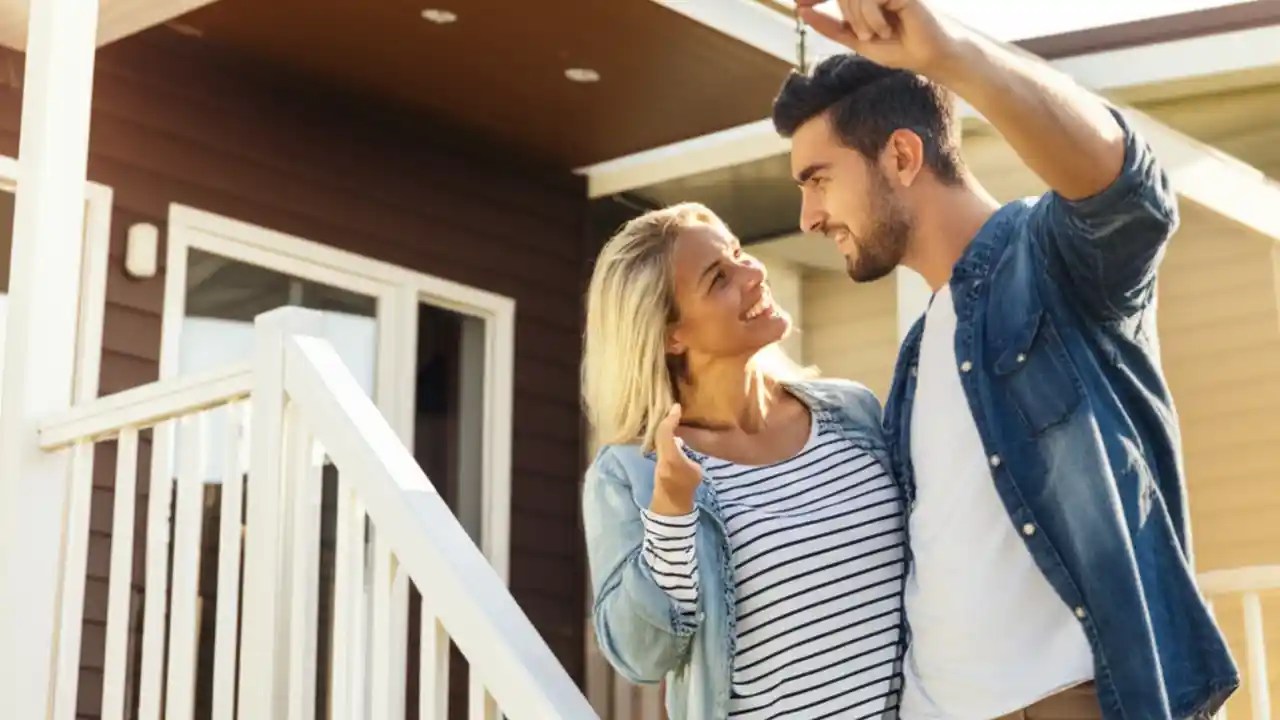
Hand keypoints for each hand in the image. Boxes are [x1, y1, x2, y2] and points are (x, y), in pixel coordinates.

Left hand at [650, 405, 701, 515]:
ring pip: (658, 437)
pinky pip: (660, 443)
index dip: (670, 419)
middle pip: (659, 432)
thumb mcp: (695, 472)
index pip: (665, 433)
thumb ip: (689, 456)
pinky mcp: (657, 461)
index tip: (676, 408)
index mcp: (671, 458)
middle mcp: (661, 456)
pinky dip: (666, 435)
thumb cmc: (686, 490)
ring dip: (666, 427)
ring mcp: (657, 459)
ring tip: (675, 418)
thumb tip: (683, 447)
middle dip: (667, 420)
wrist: (671, 505)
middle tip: (675, 410)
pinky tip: (673, 433)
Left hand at [796, 0, 961, 76]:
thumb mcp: (856, 40)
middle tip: (867, 35)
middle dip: (849, 17)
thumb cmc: (897, 49)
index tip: (799, 6)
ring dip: (861, 19)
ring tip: (879, 33)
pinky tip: (887, 26)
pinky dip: (872, 17)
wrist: (928, 56)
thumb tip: (802, 11)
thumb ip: (832, 26)